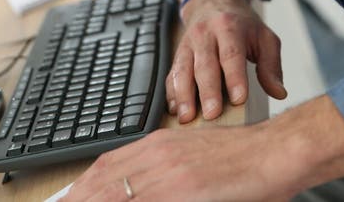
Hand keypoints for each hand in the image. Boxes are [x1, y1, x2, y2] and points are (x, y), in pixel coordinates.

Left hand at [65, 94, 343, 200]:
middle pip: (103, 179)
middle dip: (77, 196)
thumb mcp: (195, 161)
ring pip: (116, 191)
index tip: (66, 198)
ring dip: (91, 200)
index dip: (82, 186)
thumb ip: (165, 174)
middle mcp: (158, 154)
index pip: (107, 166)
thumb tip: (140, 190)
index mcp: (159, 145)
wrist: (277, 151)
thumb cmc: (242, 161)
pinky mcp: (187, 189)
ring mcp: (170, 172)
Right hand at [168, 0, 285, 122]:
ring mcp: (188, 44)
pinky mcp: (178, 54)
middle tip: (212, 114)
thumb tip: (278, 92)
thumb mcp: (264, 37)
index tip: (239, 98)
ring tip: (187, 118)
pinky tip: (175, 110)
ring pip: (182, 70)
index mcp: (229, 27)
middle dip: (208, 91)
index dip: (235, 77)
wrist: (213, 1)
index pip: (232, 54)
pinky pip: (171, 74)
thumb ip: (271, 65)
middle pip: (205, 64)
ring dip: (183, 95)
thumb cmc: (241, 25)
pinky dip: (171, 93)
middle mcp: (205, 34)